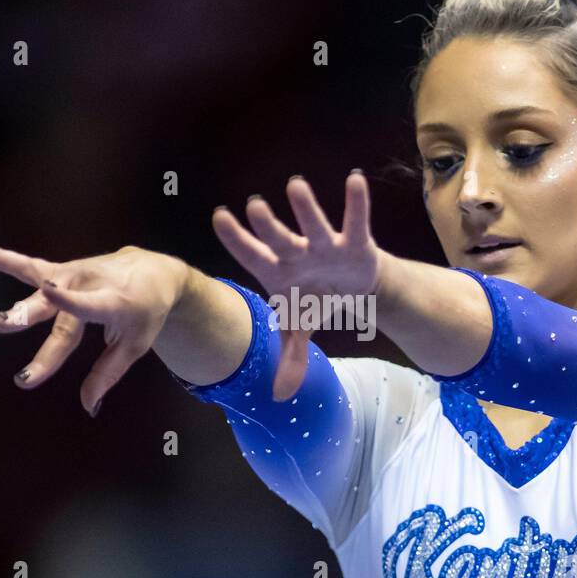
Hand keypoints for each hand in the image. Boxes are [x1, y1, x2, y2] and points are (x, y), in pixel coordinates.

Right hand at [0, 240, 189, 414]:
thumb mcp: (135, 345)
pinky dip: (4, 258)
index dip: (70, 301)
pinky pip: (29, 266)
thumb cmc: (145, 313)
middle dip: (29, 316)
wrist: (156, 273)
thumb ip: (107, 373)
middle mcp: (88, 284)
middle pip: (56, 307)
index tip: (51, 295)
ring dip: (14, 296)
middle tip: (4, 324)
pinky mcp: (61, 270)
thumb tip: (87, 406)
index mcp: (112, 302)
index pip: (88, 304)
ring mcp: (72, 274)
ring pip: (38, 284)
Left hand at [211, 171, 380, 400]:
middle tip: (254, 205)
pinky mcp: (355, 244)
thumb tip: (279, 397)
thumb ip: (291, 359)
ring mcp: (325, 247)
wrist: (354, 289)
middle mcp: (298, 254)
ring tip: (295, 186)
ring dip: (306, 208)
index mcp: (278, 271)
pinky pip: (356, 221)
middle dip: (267, 225)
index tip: (219, 216)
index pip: (251, 254)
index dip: (236, 239)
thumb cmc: (315, 299)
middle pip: (279, 240)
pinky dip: (357, 203)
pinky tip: (355, 180)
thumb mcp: (300, 329)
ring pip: (313, 226)